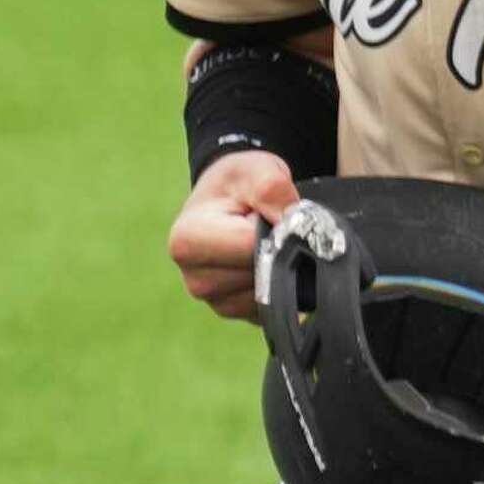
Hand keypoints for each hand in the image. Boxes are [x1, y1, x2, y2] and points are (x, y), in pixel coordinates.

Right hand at [166, 150, 299, 321]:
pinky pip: (277, 306)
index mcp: (188, 242)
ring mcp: (217, 303)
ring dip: (282, 267)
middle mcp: (196, 281)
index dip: (272, 227)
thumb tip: (296, 227)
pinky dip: (282, 285)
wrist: (228, 203)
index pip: (250, 248)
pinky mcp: (240, 314)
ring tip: (266, 242)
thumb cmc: (237, 184)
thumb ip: (273, 188)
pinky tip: (268, 261)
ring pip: (274, 294)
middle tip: (269, 225)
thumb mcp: (254, 168)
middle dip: (279, 250)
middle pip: (262, 275)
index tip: (264, 212)